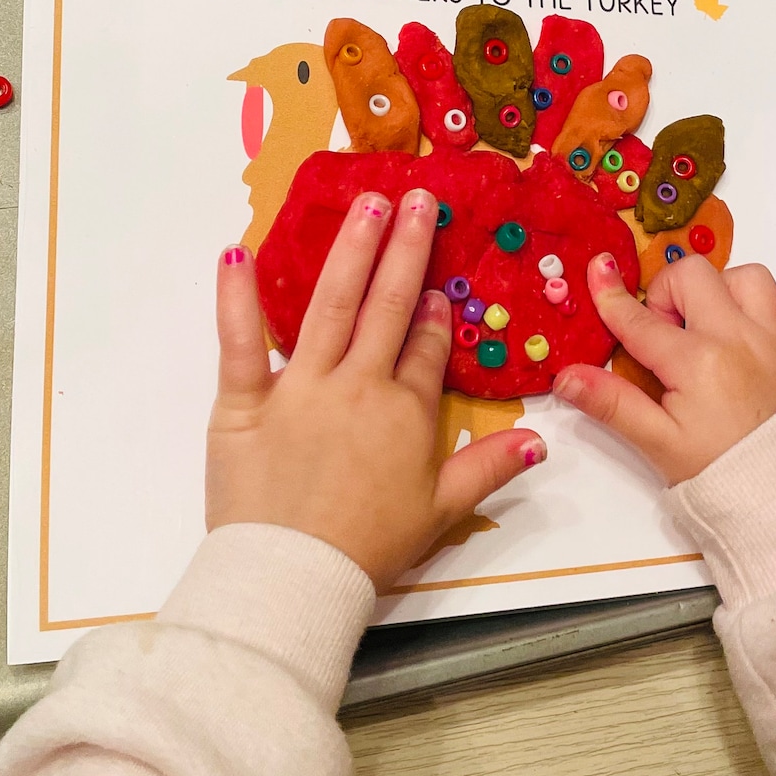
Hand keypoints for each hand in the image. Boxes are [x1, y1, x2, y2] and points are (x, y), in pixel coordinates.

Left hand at [207, 189, 545, 589]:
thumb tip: (540, 439)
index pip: (425, 349)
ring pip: (331, 304)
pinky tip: (237, 252)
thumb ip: (489, 467)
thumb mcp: (442, 510)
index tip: (440, 285)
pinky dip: (235, 296)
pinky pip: (238, 341)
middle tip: (419, 198)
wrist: (295, 577)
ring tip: (368, 202)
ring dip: (352, 249)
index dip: (436, 314)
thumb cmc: (368, 547)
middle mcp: (356, 384)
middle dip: (406, 248)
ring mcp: (299, 387)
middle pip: (388, 306)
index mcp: (403, 410)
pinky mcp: (243, 402)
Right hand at [554, 255, 775, 484]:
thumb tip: (566, 376)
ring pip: (752, 279)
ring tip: (714, 323)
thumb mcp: (658, 445)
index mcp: (695, 362)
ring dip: (727, 291)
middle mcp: (739, 340)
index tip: (598, 271)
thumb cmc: (724, 479)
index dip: (611, 295)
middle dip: (670, 291)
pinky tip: (771, 325)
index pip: (639, 319)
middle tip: (665, 330)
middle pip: (695, 275)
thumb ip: (612, 404)